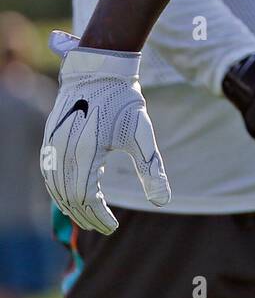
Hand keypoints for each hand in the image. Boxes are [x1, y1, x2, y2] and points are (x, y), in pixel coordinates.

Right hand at [40, 32, 170, 233]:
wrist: (99, 70)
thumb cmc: (123, 101)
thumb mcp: (142, 134)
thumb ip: (151, 169)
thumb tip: (163, 201)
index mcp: (86, 150)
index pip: (86, 198)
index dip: (99, 217)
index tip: (113, 227)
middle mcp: (63, 150)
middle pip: (69, 199)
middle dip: (86, 217)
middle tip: (104, 226)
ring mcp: (52, 145)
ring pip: (56, 189)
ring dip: (71, 208)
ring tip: (90, 217)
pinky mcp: (48, 140)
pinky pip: (49, 175)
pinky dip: (59, 192)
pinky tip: (73, 198)